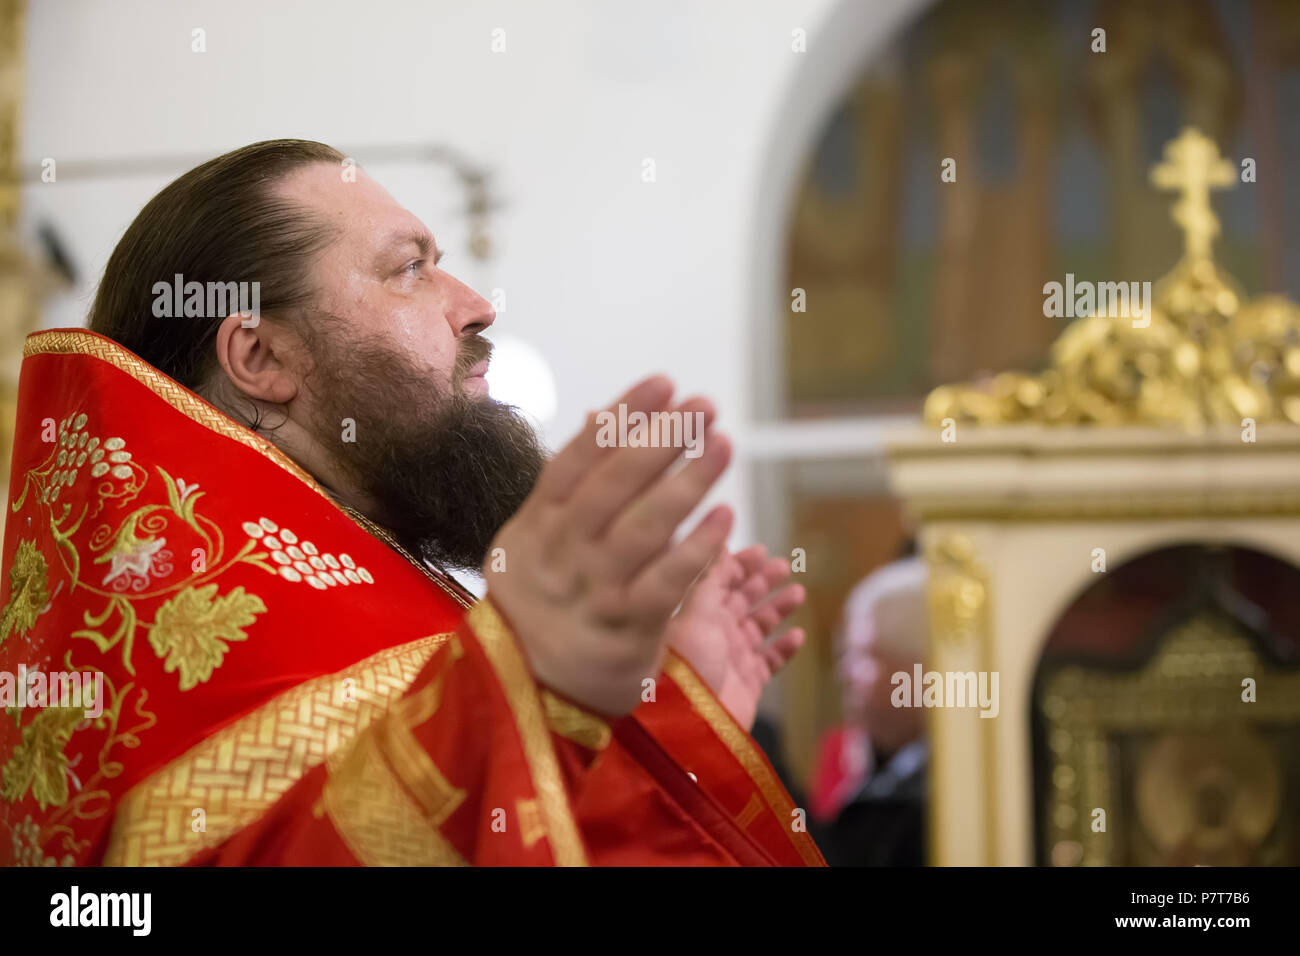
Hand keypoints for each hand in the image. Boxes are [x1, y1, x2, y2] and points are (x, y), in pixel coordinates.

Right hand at [484, 376, 732, 715]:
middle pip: (613, 486)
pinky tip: (725, 517)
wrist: (527, 692)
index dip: (621, 418)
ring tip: (722, 444)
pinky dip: (696, 549)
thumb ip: (567, 490)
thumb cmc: (540, 603)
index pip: (578, 459)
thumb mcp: (529, 543)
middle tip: (704, 406)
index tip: (663, 383)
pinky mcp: (625, 631)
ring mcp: (592, 592)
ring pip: (643, 529)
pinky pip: (665, 585)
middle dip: (661, 440)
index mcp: (535, 525)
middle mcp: (561, 554)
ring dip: (686, 482)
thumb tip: (604, 420)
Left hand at [666, 545, 805, 730]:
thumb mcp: (697, 611)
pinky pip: (770, 661)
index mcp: (697, 613)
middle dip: (762, 581)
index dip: (740, 564)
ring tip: (798, 592)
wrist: (691, 723)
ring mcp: (731, 659)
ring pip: (759, 627)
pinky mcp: (748, 684)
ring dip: (777, 609)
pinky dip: (784, 648)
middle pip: (741, 600)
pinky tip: (799, 636)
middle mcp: (713, 633)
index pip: (719, 580)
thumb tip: (719, 539)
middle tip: (785, 566)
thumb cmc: (689, 663)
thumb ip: (711, 577)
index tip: (762, 550)